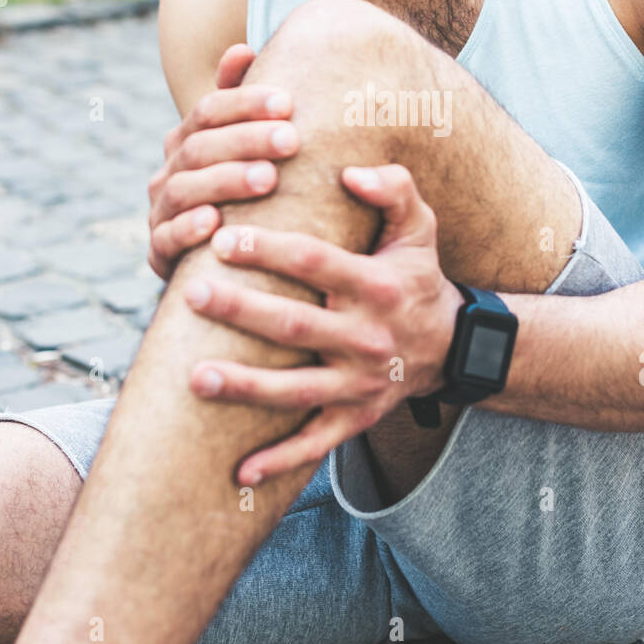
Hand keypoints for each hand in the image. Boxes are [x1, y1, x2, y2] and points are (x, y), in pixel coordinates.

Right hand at [147, 44, 299, 277]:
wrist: (225, 262)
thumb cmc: (247, 195)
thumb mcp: (248, 148)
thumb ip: (242, 101)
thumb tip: (242, 48)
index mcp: (188, 140)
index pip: (209, 110)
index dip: (245, 102)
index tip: (288, 102)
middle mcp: (169, 171)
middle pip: (200, 147)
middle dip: (246, 140)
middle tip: (291, 140)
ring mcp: (161, 212)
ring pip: (184, 189)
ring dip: (226, 181)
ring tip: (267, 179)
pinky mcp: (160, 253)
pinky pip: (166, 240)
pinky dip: (187, 230)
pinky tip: (215, 223)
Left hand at [183, 164, 463, 483]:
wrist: (451, 347)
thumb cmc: (416, 276)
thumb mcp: (420, 227)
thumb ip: (394, 188)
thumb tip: (348, 170)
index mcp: (378, 285)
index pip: (314, 262)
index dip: (268, 249)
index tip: (223, 238)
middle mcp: (369, 337)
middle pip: (296, 326)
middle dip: (241, 311)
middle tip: (191, 293)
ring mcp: (361, 383)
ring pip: (297, 390)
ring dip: (245, 387)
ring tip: (194, 376)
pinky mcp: (356, 418)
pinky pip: (315, 443)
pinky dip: (279, 460)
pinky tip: (238, 472)